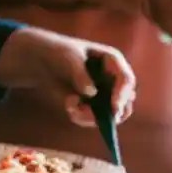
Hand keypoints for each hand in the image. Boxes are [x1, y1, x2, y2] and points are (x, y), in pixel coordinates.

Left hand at [0, 27, 135, 126]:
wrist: (45, 61)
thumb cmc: (60, 53)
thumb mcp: (69, 59)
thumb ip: (80, 74)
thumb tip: (91, 92)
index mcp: (113, 62)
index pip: (126, 80)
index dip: (122, 95)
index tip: (114, 107)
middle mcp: (114, 80)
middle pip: (126, 101)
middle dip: (115, 111)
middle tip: (102, 118)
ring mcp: (105, 94)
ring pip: (111, 115)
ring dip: (93, 116)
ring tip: (72, 108)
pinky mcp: (94, 106)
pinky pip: (94, 119)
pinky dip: (82, 117)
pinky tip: (68, 104)